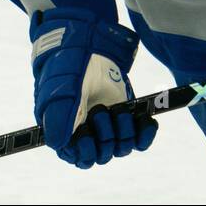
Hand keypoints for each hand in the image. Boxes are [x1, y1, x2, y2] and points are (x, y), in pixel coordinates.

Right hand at [29, 7, 157, 167]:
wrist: (88, 46)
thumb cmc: (67, 70)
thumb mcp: (59, 92)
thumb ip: (58, 119)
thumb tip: (58, 144)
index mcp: (68, 132)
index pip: (80, 158)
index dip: (85, 153)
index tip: (86, 136)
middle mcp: (90, 132)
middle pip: (104, 154)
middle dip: (105, 136)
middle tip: (99, 112)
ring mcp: (110, 124)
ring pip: (122, 146)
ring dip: (124, 132)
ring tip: (119, 110)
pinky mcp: (127, 115)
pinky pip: (140, 138)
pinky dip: (146, 133)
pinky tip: (147, 122)